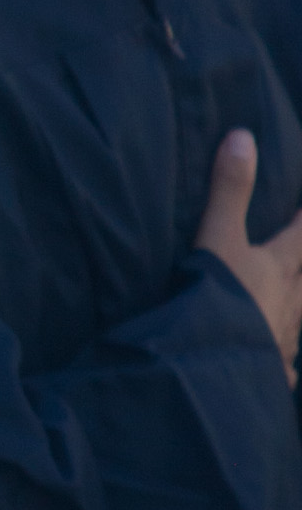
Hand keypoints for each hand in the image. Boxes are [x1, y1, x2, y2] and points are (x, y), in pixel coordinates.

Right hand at [195, 131, 301, 381]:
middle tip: (298, 263)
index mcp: (280, 267)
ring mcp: (283, 339)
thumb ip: (229, 191)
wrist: (215, 364)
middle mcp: (289, 302)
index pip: (300, 236)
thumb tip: (242, 137)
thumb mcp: (218, 239)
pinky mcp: (271, 370)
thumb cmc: (218, 297)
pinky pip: (285, 366)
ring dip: (298, 311)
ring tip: (293, 306)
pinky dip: (285, 366)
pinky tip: (285, 372)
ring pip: (298, 320)